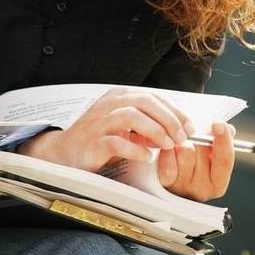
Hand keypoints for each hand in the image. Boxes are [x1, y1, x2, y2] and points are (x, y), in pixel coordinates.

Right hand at [20, 87, 194, 171]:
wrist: (64, 153)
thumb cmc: (98, 138)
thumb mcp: (125, 126)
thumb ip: (147, 124)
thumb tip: (177, 129)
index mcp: (118, 96)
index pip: (153, 96)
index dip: (175, 110)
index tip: (190, 127)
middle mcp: (108, 104)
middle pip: (144, 101)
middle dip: (169, 119)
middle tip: (182, 137)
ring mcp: (99, 122)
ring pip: (131, 116)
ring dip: (155, 131)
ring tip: (167, 146)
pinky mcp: (92, 142)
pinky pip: (116, 141)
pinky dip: (135, 149)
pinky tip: (147, 157)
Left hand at [157, 122, 235, 200]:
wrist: (162, 178)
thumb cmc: (190, 163)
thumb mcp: (207, 155)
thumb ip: (219, 143)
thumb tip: (230, 130)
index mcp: (218, 183)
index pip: (225, 159)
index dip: (223, 140)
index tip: (218, 123)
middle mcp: (203, 190)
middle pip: (202, 150)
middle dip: (196, 138)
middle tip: (191, 136)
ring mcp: (183, 187)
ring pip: (185, 151)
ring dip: (181, 142)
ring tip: (178, 144)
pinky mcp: (165, 182)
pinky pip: (169, 158)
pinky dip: (168, 150)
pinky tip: (167, 149)